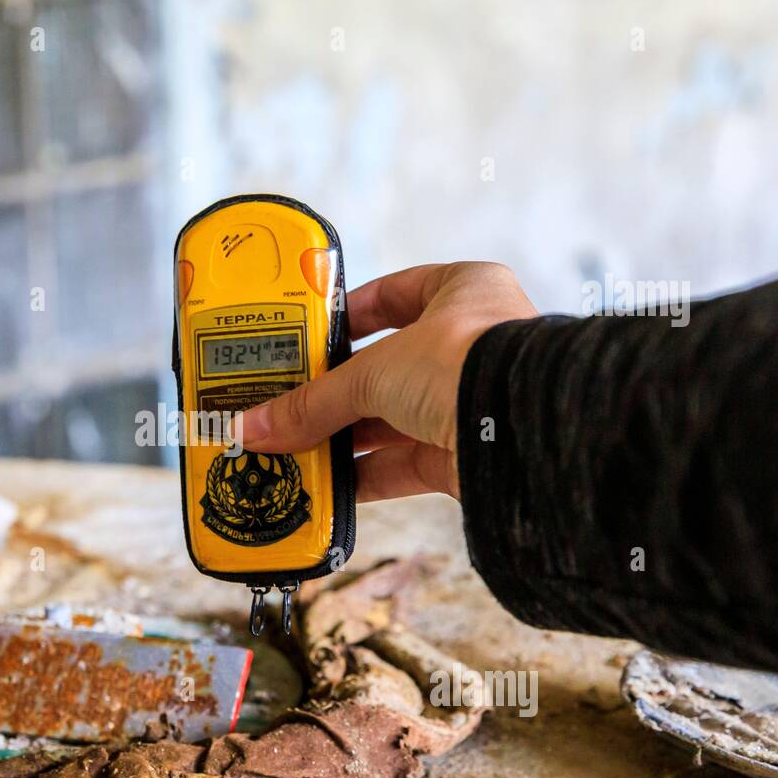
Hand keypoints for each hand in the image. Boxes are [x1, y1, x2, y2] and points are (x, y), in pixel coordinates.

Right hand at [233, 262, 536, 500]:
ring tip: (291, 450)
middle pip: (385, 368)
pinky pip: (404, 464)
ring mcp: (469, 403)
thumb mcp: (374, 372)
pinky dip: (364, 475)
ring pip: (392, 420)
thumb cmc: (466, 364)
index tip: (306, 337)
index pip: (395, 294)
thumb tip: (252, 427)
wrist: (524, 432)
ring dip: (342, 438)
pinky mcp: (466, 455)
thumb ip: (313, 402)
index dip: (348, 315)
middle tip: (286, 405)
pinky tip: (323, 484)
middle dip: (334, 392)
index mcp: (461, 293)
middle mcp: (470, 345)